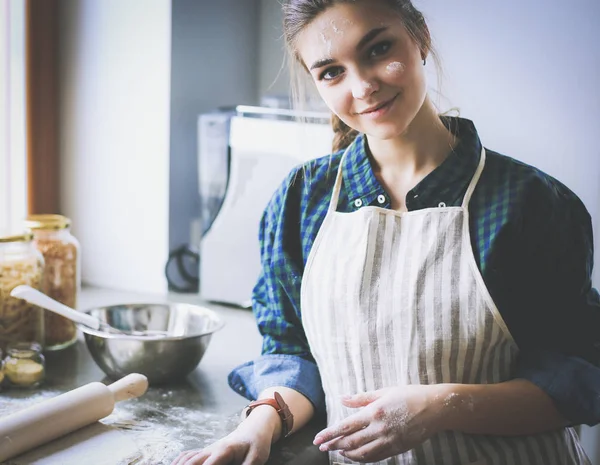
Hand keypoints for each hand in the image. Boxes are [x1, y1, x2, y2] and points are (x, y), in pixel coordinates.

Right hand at [170, 417, 272, 464]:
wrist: (253, 430)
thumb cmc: (256, 445)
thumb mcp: (257, 458)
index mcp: (224, 450)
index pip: (207, 464)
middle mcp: (210, 449)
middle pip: (190, 461)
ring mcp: (206, 450)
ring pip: (186, 459)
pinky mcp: (204, 452)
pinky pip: (187, 456)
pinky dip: (179, 462)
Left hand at [313, 385, 446, 462]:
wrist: (435, 408)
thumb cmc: (409, 395)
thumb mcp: (384, 391)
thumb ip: (361, 398)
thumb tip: (342, 398)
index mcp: (374, 412)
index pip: (345, 427)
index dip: (329, 434)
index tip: (318, 439)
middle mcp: (380, 429)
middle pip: (350, 442)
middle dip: (334, 445)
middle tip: (322, 447)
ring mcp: (389, 441)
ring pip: (362, 453)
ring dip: (346, 454)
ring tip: (337, 451)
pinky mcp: (397, 448)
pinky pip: (375, 457)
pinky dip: (362, 458)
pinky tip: (356, 456)